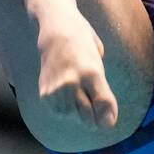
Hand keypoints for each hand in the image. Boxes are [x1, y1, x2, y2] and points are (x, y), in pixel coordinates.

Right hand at [36, 0, 118, 129]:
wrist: (55, 32)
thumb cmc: (83, 44)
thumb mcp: (99, 60)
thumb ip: (103, 89)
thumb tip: (106, 121)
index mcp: (91, 72)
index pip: (103, 103)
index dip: (108, 117)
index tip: (109, 122)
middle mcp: (73, 83)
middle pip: (88, 117)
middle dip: (94, 118)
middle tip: (94, 109)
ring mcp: (57, 89)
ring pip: (72, 116)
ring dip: (77, 111)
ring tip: (78, 92)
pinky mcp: (45, 93)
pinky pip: (58, 111)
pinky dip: (64, 107)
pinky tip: (66, 92)